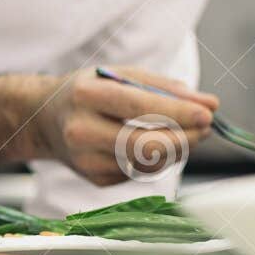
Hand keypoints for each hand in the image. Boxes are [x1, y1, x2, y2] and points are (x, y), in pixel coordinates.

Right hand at [33, 66, 217, 185]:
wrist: (45, 118)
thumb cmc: (89, 91)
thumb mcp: (120, 75)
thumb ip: (165, 88)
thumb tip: (209, 104)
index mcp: (86, 94)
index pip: (139, 107)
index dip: (178, 112)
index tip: (208, 113)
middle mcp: (81, 130)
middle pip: (144, 144)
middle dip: (185, 138)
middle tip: (206, 128)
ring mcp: (85, 159)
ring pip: (147, 163)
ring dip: (176, 150)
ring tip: (183, 133)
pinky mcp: (94, 178)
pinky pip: (140, 173)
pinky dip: (157, 159)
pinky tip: (152, 145)